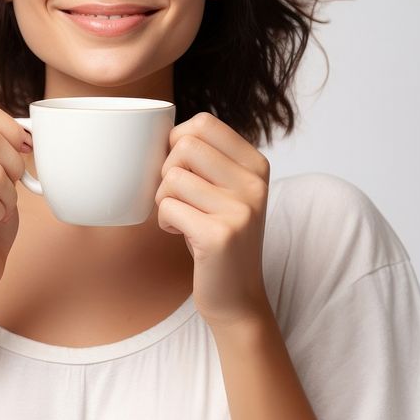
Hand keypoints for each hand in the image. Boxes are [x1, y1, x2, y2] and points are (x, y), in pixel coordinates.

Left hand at [154, 112, 271, 327]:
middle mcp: (254, 183)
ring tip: (180, 217)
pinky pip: (168, 207)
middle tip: (176, 196)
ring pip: (172, 177)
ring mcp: (240, 209)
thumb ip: (208, 158)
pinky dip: (165, 221)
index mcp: (256, 164)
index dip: (177, 141)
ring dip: (163, 199)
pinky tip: (180, 233)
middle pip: (184, 146)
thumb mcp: (226, 190)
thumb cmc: (219, 236)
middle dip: (166, 171)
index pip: (204, 122)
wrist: (238, 297)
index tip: (181, 169)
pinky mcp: (220, 235)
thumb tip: (163, 129)